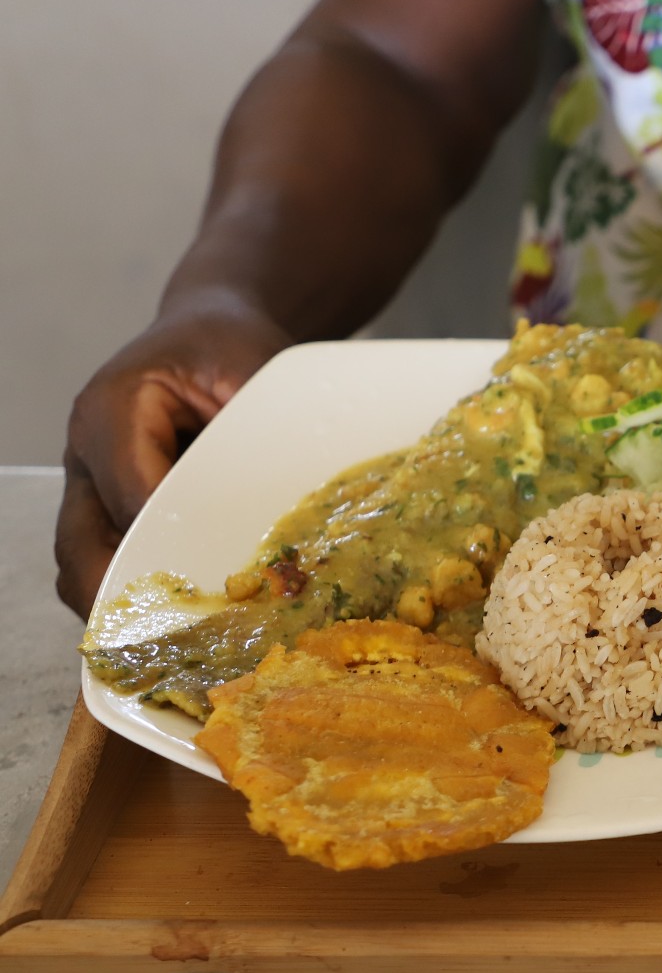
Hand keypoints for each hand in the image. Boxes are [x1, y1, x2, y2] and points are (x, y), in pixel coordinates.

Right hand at [56, 294, 291, 618]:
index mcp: (111, 409)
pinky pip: (104, 560)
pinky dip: (134, 591)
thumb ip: (250, 426)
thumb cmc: (229, 345)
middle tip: (182, 638)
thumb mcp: (250, 368)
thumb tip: (269, 498)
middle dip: (126, 596)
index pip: (130, 493)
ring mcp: (88, 483)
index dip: (168, 540)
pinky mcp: (104, 506)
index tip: (213, 582)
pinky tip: (184, 617)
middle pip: (81, 545)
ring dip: (124, 602)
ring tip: (181, 642)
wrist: (210, 330)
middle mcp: (85, 451)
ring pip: (81, 563)